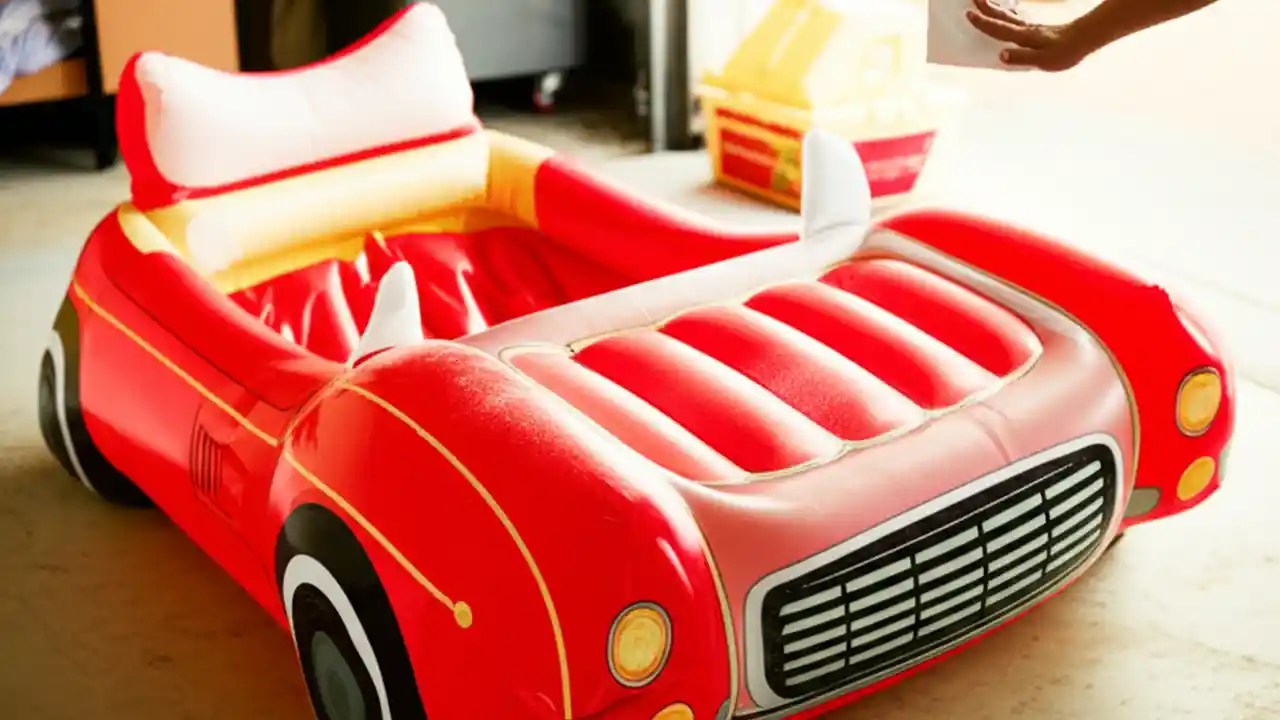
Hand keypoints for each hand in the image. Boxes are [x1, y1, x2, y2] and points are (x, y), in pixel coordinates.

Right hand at [965, 0, 1097, 71]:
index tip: (969, 14)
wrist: (1085, 39)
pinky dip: (1006, 14)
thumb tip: (1001, 56)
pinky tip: (1005, 14)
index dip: (984, 23)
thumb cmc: (1065, 52)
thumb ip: (1022, 57)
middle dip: (986, 9)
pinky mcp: (1036, 30)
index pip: (999, 29)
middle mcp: (1025, 30)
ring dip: (994, 9)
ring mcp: (1030, 28)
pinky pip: (1015, 20)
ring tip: (983, 2)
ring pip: (1008, 16)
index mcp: (1024, 37)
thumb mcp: (1043, 60)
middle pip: (1001, 17)